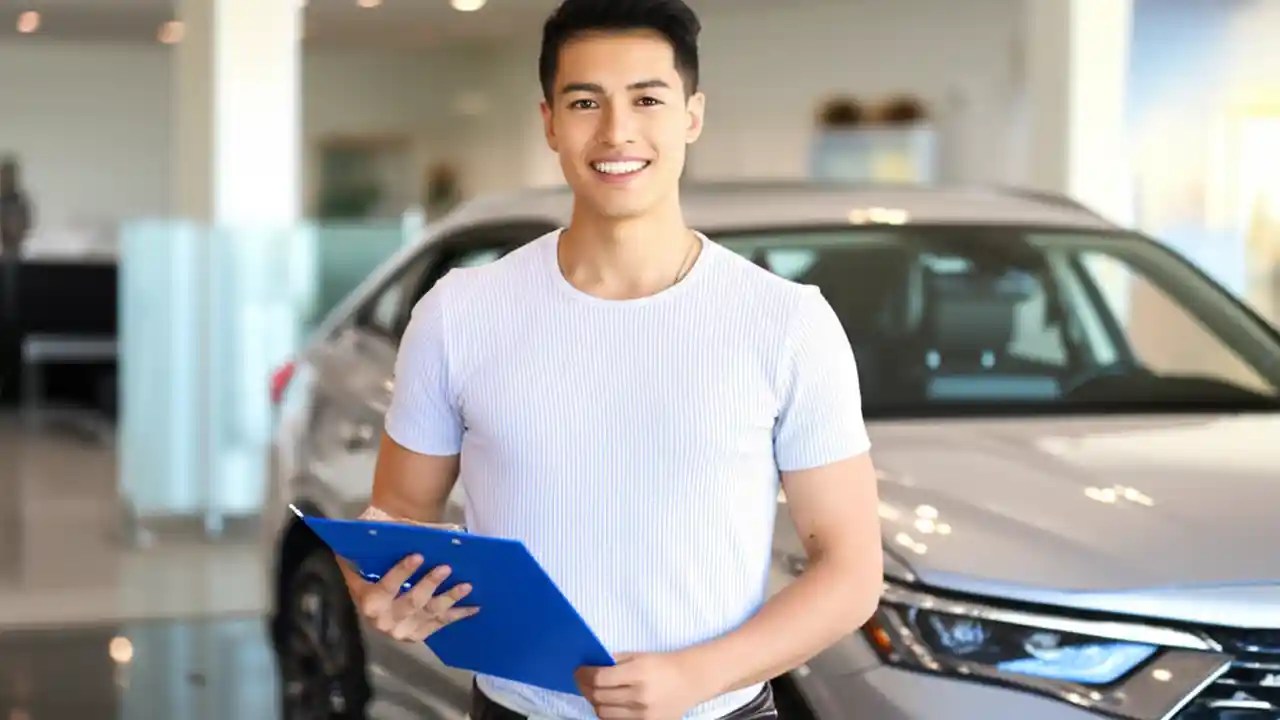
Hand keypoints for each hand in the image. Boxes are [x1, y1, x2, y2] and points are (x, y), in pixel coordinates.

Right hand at [338, 553, 478, 641]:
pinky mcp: (419, 634)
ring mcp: (404, 630)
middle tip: (446, 568)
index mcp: (370, 602)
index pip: (387, 586)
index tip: (418, 556)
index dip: (402, 572)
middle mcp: (385, 621)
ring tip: (466, 585)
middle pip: (412, 601)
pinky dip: (459, 614)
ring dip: (449, 598)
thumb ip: (365, 551)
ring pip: (430, 613)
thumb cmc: (370, 571)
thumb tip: (376, 532)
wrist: (373, 599)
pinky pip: (441, 623)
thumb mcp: (361, 562)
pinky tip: (475, 606)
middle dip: (430, 584)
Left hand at [575, 652, 713, 719]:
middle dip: (585, 687)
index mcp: (639, 672)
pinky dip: (607, 713)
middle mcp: (640, 695)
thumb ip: (614, 661)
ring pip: (603, 712)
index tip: (579, 670)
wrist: (691, 680)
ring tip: (596, 692)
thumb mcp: (638, 656)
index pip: (600, 678)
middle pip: (598, 696)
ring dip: (595, 701)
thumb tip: (589, 666)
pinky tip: (609, 704)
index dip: (584, 674)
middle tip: (582, 680)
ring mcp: (643, 714)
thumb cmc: (662, 664)